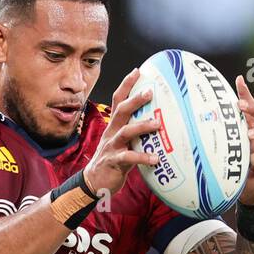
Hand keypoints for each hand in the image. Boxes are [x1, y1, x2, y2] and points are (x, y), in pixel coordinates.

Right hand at [82, 68, 160, 196]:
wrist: (94, 182)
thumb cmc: (113, 160)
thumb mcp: (122, 142)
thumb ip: (136, 132)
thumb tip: (160, 122)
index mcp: (113, 126)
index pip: (117, 100)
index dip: (126, 85)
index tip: (138, 71)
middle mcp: (111, 133)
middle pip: (120, 111)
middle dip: (134, 100)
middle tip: (150, 92)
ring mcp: (112, 147)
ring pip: (125, 132)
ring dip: (141, 126)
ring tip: (157, 123)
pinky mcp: (113, 162)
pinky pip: (129, 158)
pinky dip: (142, 157)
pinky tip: (155, 158)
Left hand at [235, 76, 253, 205]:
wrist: (246, 191)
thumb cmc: (237, 164)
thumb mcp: (228, 147)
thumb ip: (223, 133)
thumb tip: (207, 115)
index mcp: (253, 129)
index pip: (253, 107)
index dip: (248, 93)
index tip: (238, 81)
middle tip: (240, 106)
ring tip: (249, 134)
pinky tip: (247, 161)